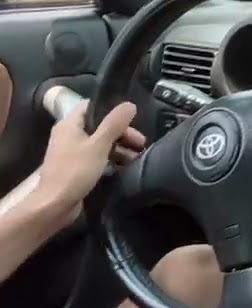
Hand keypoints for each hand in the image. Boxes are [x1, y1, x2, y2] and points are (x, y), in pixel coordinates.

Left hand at [37, 101, 144, 223]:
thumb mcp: (99, 145)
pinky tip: (125, 166)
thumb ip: (114, 124)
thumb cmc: (76, 171)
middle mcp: (68, 135)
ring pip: (99, 142)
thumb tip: (129, 104)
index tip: (131, 119)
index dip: (111, 109)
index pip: (91, 106)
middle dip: (121, 132)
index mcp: (69, 124)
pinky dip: (110, 159)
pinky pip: (96, 157)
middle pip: (98, 126)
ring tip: (137, 157)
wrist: (56, 203)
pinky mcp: (76, 167)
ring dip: (119, 147)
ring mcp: (71, 152)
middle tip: (140, 142)